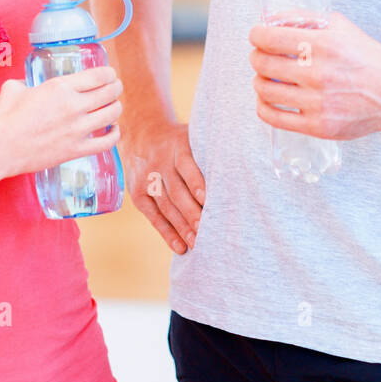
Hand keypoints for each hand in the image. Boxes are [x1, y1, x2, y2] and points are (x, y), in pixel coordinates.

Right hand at [0, 66, 122, 177]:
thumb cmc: (4, 118)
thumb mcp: (14, 87)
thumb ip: (27, 82)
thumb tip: (30, 84)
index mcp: (60, 87)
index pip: (98, 75)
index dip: (109, 73)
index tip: (109, 74)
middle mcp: (73, 106)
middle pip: (109, 92)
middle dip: (116, 87)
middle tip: (115, 87)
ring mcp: (77, 130)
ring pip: (112, 114)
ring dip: (116, 107)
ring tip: (113, 106)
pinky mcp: (76, 150)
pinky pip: (107, 142)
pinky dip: (115, 134)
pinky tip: (113, 129)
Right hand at [123, 119, 204, 253]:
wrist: (142, 134)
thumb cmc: (180, 142)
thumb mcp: (192, 136)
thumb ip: (209, 153)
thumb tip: (243, 175)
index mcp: (178, 147)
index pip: (187, 167)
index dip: (197, 184)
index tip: (208, 201)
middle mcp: (160, 163)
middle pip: (176, 192)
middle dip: (191, 213)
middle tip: (206, 231)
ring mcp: (147, 179)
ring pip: (166, 207)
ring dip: (182, 227)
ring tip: (198, 244)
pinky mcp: (138, 194)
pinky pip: (153, 216)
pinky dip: (167, 233)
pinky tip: (180, 247)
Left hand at [249, 11, 380, 139]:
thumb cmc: (366, 58)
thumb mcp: (339, 26)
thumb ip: (303, 18)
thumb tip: (269, 19)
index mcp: (324, 45)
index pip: (269, 38)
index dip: (256, 35)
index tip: (257, 36)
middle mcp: (319, 74)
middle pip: (263, 63)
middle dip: (257, 56)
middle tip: (262, 56)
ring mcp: (318, 102)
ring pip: (265, 89)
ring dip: (259, 80)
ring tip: (267, 77)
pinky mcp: (318, 126)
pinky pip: (273, 117)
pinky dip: (263, 106)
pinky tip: (268, 99)